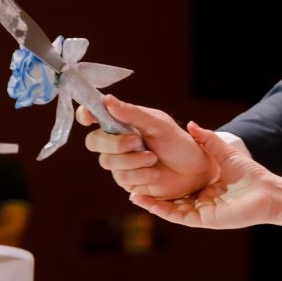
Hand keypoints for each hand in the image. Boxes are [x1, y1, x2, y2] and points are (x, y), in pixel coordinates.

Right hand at [77, 95, 221, 198]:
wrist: (196, 170)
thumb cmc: (179, 142)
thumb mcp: (159, 125)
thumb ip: (133, 114)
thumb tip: (107, 99)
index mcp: (124, 122)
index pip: (95, 115)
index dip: (86, 115)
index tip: (89, 119)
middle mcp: (118, 141)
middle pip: (93, 141)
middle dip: (114, 143)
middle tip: (137, 141)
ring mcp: (120, 162)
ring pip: (107, 161)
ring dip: (132, 160)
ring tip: (153, 158)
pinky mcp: (127, 180)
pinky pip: (121, 178)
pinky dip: (139, 175)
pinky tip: (154, 173)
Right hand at [130, 121, 275, 229]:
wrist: (266, 191)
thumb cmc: (249, 173)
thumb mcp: (223, 152)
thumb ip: (206, 139)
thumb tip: (190, 123)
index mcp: (204, 188)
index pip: (177, 185)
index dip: (160, 178)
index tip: (144, 166)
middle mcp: (200, 202)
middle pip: (169, 198)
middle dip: (151, 191)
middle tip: (130, 182)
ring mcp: (201, 212)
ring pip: (169, 209)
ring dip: (151, 202)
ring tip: (132, 192)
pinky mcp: (203, 220)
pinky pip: (177, 216)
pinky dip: (161, 209)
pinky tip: (147, 201)